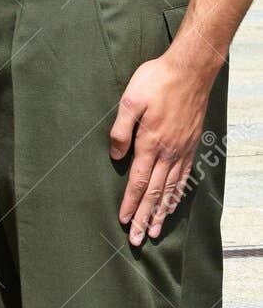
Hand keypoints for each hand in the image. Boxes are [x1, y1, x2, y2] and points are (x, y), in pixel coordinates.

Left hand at [109, 49, 214, 244]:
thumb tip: (116, 155)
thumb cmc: (157, 80)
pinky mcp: (191, 144)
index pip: (138, 181)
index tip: (125, 222)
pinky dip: (177, 193)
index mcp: (151, 143)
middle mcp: (168, 152)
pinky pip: (184, 176)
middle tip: (139, 240)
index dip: (130, 204)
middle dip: (145, 218)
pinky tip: (173, 203)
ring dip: (161, 212)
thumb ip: (121, 130)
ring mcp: (182, 149)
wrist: (192, 68)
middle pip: (154, 192)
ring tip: (155, 231)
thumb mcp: (130, 100)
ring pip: (170, 188)